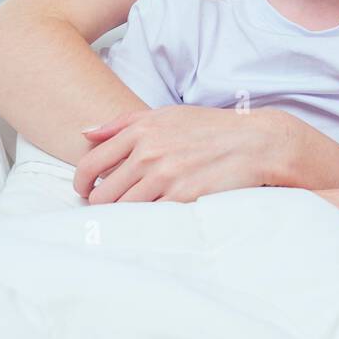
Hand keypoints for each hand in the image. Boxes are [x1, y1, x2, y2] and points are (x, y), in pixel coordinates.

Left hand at [74, 106, 293, 203]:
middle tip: (114, 207)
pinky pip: (148, 219)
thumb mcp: (167, 115)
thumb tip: (85, 134)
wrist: (257, 143)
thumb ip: (124, 123)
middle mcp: (149, 153)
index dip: (81, 183)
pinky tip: (154, 219)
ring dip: (123, 216)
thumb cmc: (212, 129)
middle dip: (103, 204)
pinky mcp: (182, 198)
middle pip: (102, 194)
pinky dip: (146, 223)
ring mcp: (165, 177)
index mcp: (141, 131)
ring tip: (134, 215)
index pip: (91, 164)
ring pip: (122, 210)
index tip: (85, 191)